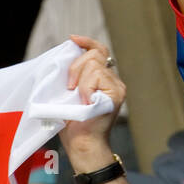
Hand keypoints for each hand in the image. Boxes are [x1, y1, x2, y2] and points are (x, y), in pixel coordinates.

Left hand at [59, 35, 124, 163]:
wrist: (83, 145)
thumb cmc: (73, 124)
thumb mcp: (70, 94)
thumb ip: (75, 77)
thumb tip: (66, 58)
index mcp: (105, 80)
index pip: (99, 51)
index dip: (86, 42)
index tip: (72, 38)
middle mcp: (115, 81)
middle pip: (95, 55)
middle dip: (76, 67)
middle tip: (69, 88)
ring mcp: (117, 87)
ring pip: (94, 65)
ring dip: (79, 80)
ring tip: (77, 98)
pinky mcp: (116, 93)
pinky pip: (95, 76)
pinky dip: (85, 87)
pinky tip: (85, 101)